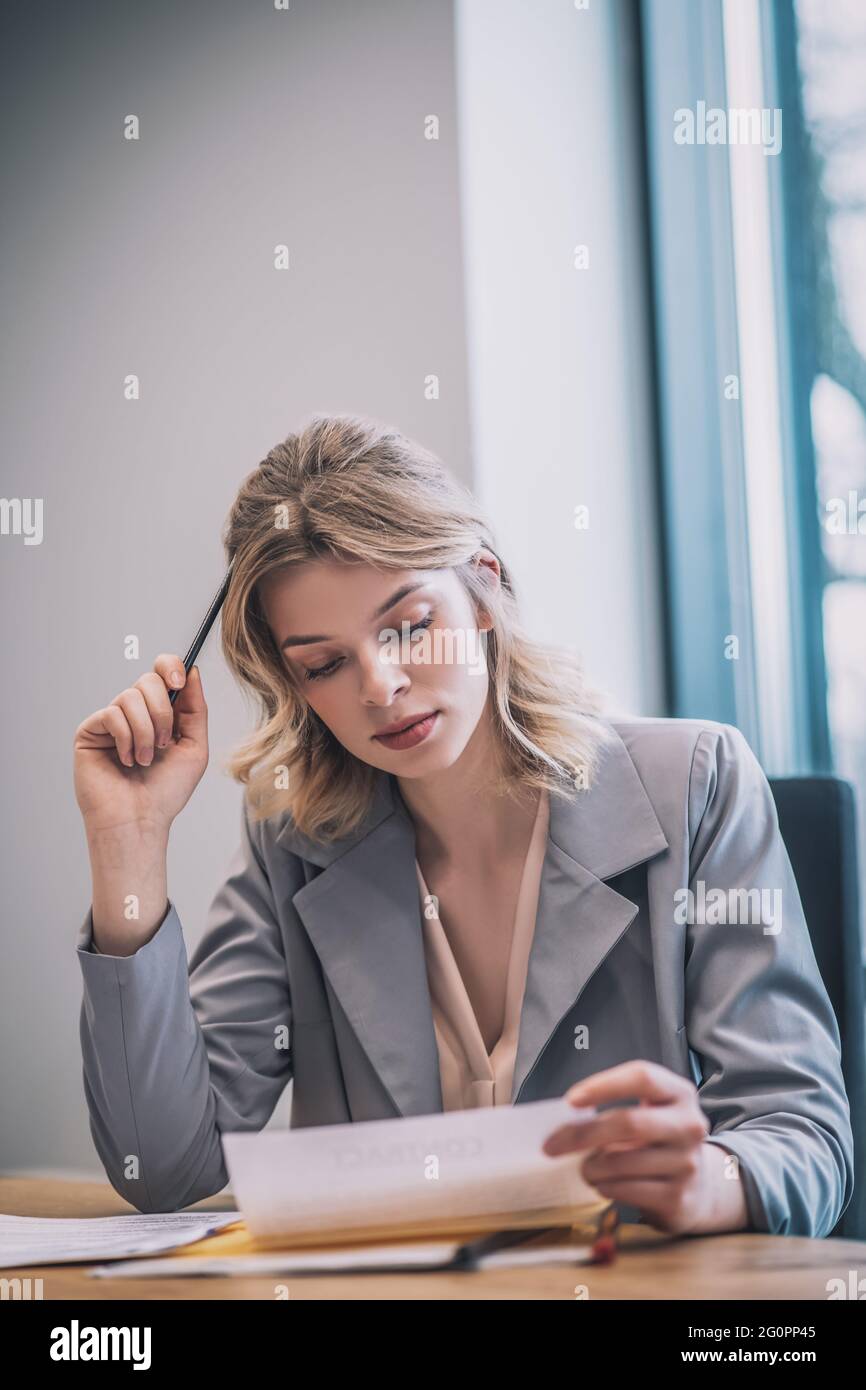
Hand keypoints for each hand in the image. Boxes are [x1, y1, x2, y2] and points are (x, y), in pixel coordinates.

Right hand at [73, 654, 208, 837]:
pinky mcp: (90, 731)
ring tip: (146, 759)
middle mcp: (134, 713)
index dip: (171, 667)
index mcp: (159, 713)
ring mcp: (111, 721)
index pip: (162, 672)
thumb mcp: (194, 747)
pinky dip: (126, 738)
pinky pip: (112, 714)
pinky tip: (126, 760)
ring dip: (146, 732)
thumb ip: (196, 709)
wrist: (140, 819)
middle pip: (148, 680)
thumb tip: (192, 671)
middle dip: (163, 711)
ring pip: (130, 697)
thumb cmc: (165, 791)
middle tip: (166, 742)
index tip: (180, 682)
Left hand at [541, 1060, 748, 1235]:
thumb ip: (618, 1108)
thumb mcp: (650, 1114)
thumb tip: (564, 1122)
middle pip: (629, 1122)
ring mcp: (687, 1163)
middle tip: (552, 1145)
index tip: (571, 1101)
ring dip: (590, 1167)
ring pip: (622, 1163)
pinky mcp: (679, 1198)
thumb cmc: (659, 1141)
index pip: (642, 1077)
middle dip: (583, 1134)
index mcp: (679, 1093)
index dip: (603, 1085)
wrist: (701, 1187)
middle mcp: (689, 1125)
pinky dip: (604, 1187)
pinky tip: (602, 1184)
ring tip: (582, 1167)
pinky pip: (626, 1191)